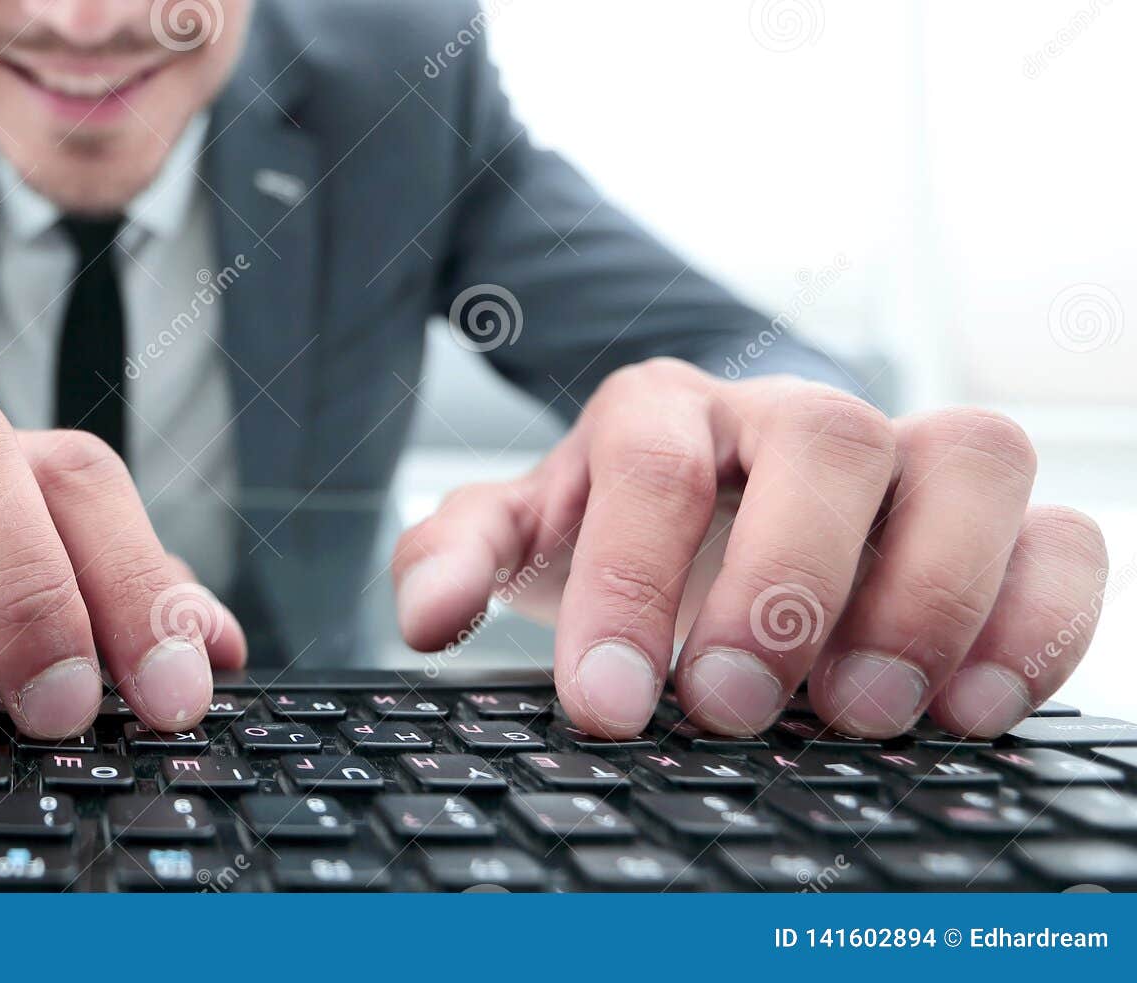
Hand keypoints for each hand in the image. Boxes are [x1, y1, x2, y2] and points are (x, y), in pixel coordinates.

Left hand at [392, 358, 1106, 738]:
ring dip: (929, 595)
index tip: (609, 706)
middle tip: (733, 707)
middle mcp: (792, 417)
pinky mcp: (995, 519)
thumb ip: (458, 556)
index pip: (653, 465)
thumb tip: (430, 612)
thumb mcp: (522, 542)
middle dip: (785, 581)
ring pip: (972, 459)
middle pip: (827, 438)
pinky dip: (1036, 618)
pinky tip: (970, 712)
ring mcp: (906, 457)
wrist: (699, 523)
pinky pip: (1061, 534)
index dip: (628, 583)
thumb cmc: (610, 536)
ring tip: (865, 717)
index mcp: (664, 414)